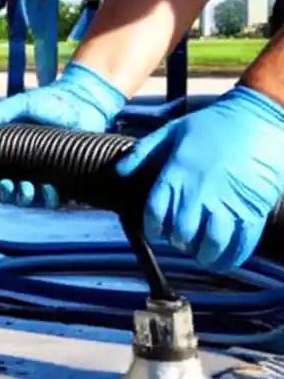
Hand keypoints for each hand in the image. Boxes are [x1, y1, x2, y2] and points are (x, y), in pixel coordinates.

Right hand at [0, 62, 127, 207]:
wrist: (84, 100)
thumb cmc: (50, 102)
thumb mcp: (18, 105)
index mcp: (16, 154)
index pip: (2, 179)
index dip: (0, 188)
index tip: (2, 182)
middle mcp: (32, 167)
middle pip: (17, 194)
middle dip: (14, 195)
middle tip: (16, 186)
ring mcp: (52, 173)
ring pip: (37, 199)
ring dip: (32, 199)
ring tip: (34, 189)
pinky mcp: (70, 176)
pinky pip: (59, 197)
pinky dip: (53, 199)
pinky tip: (52, 190)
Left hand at [116, 85, 283, 271]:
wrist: (258, 118)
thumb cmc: (213, 124)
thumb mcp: (171, 131)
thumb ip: (142, 153)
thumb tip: (120, 171)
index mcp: (176, 175)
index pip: (155, 215)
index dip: (152, 229)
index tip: (156, 231)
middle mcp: (200, 193)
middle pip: (181, 233)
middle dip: (177, 241)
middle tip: (180, 240)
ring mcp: (228, 203)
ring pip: (210, 243)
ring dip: (203, 254)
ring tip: (200, 253)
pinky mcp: (253, 209)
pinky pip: (241, 243)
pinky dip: (231, 257)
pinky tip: (223, 260)